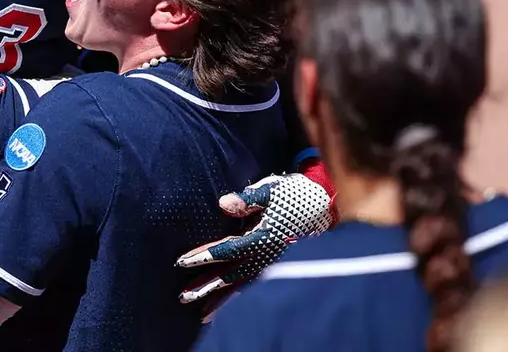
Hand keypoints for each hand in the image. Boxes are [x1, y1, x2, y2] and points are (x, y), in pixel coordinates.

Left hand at [175, 164, 336, 306]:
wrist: (324, 204)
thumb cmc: (293, 194)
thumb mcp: (269, 192)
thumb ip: (247, 200)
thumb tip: (222, 203)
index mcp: (262, 237)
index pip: (229, 249)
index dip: (206, 255)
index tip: (183, 262)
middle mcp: (266, 255)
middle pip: (232, 274)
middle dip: (208, 285)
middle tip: (184, 297)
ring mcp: (272, 263)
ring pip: (243, 285)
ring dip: (221, 299)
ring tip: (202, 315)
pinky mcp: (276, 266)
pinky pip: (254, 286)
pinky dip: (239, 298)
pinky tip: (226, 307)